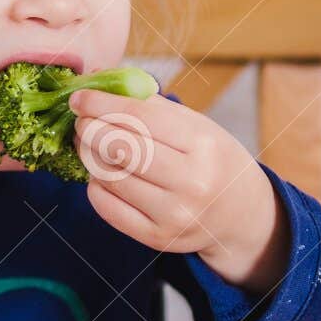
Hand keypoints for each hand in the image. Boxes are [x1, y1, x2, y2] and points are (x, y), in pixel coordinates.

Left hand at [70, 89, 291, 294]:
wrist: (240, 216)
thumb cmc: (213, 161)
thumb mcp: (198, 127)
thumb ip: (153, 106)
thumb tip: (103, 83)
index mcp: (203, 145)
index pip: (140, 117)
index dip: (102, 104)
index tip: (79, 98)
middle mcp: (191, 182)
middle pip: (121, 148)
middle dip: (90, 129)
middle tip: (81, 121)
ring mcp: (174, 214)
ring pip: (110, 177)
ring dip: (89, 156)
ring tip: (88, 144)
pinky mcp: (157, 238)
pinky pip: (107, 208)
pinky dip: (96, 185)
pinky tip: (101, 174)